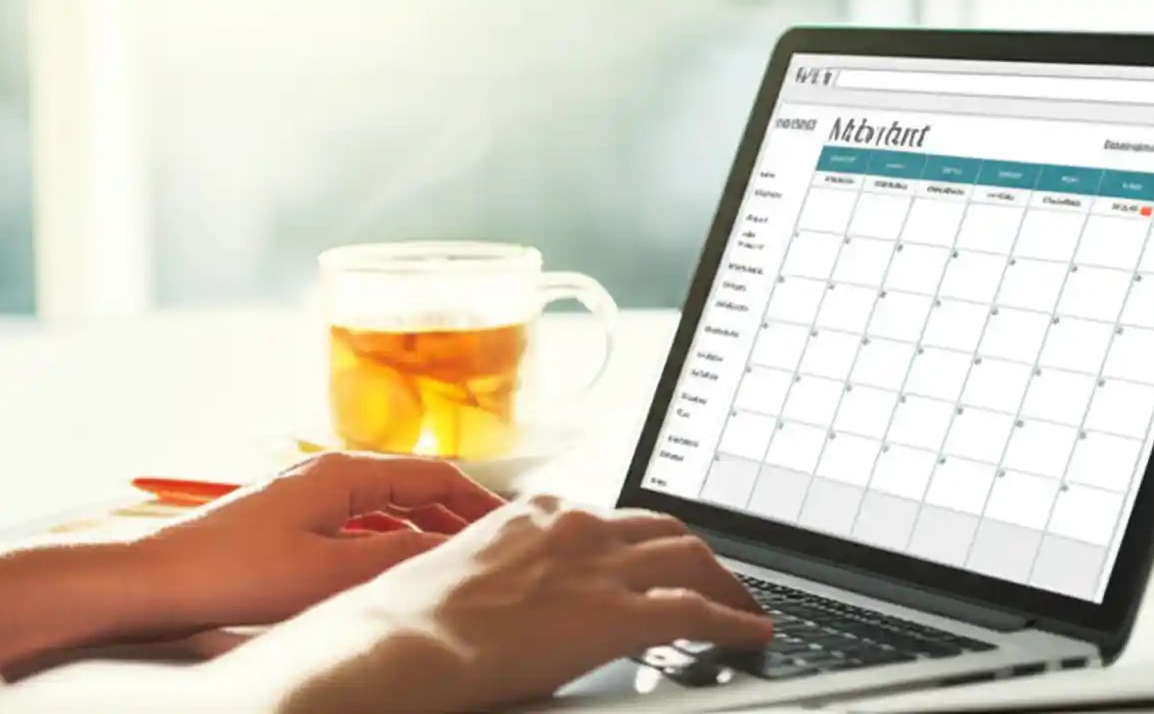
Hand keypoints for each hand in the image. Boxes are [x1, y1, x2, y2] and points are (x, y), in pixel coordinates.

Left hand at [0, 452, 504, 676]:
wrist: (159, 580)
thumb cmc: (235, 571)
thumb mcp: (329, 571)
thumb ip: (396, 554)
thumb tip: (450, 546)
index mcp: (346, 473)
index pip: (433, 475)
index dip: (477, 498)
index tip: (510, 521)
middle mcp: (332, 473)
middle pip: (414, 486)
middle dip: (457, 511)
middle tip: (494, 541)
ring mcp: (311, 494)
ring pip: (389, 504)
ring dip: (426, 526)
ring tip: (458, 554)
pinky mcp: (295, 518)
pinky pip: (362, 520)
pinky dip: (393, 536)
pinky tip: (401, 561)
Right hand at [222, 496, 771, 713]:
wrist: (404, 640)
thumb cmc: (413, 616)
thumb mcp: (464, 569)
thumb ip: (504, 571)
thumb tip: (509, 597)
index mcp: (538, 513)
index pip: (612, 518)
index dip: (643, 541)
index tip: (654, 558)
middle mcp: (577, 525)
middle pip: (662, 529)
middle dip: (695, 553)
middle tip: (713, 577)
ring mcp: (599, 564)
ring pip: (690, 558)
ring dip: (723, 581)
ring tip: (740, 605)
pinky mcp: (615, 612)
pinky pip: (695, 609)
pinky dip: (732, 618)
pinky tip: (750, 631)